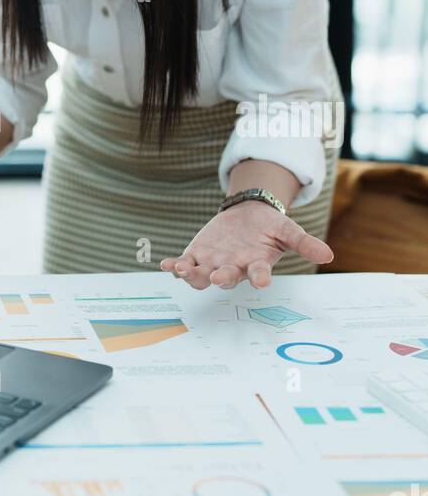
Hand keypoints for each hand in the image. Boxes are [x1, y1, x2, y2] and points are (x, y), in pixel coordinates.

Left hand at [159, 199, 333, 289]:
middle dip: (222, 278)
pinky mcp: (197, 255)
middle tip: (219, 277)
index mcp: (257, 264)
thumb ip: (304, 243)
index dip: (260, 277)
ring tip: (182, 270)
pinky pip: (184, 264)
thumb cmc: (269, 228)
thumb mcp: (288, 231)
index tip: (262, 279)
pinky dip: (174, 265)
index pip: (259, 274)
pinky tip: (165, 264)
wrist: (248, 216)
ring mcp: (213, 263)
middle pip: (227, 277)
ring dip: (191, 275)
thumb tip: (329, 254)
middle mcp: (234, 268)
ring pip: (201, 275)